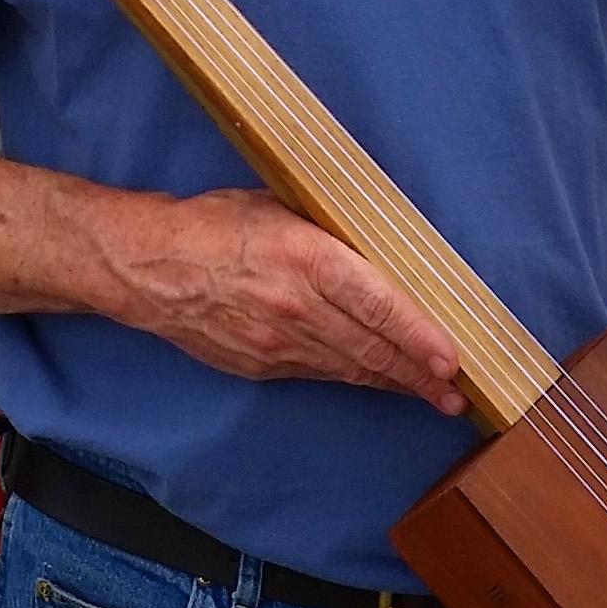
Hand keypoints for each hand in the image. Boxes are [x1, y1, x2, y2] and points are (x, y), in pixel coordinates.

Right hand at [105, 188, 468, 414]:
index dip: (419, 338)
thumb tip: (381, 250)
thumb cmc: (215, 226)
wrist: (148, 268)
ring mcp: (278, 343)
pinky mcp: (262, 365)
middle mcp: (297, 307)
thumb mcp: (280, 209)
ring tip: (432, 398)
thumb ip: (331, 234)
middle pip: (372, 349)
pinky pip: (320, 374)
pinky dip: (354, 379)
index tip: (450, 361)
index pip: (378, 306)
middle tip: (457, 394)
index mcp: (307, 258)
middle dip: (420, 376)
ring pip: (350, 369)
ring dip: (393, 383)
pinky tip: (376, 381)